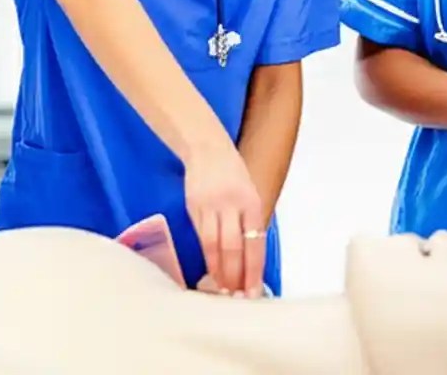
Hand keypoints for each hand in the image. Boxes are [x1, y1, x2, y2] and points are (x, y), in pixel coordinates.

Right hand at [183, 143, 265, 298]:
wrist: (207, 149)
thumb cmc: (233, 174)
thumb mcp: (250, 193)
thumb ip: (250, 222)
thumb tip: (250, 258)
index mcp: (251, 203)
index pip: (254, 243)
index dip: (252, 270)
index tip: (253, 291)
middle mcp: (231, 205)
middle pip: (232, 247)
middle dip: (234, 275)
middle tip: (235, 297)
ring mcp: (210, 206)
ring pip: (213, 244)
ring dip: (217, 269)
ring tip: (220, 288)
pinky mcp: (193, 207)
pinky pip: (200, 235)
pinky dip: (206, 255)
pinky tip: (208, 268)